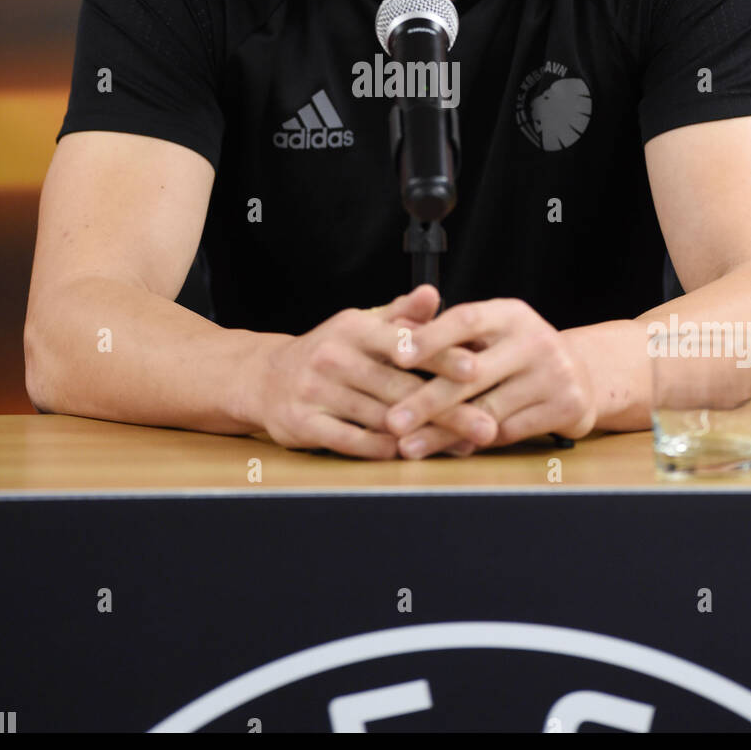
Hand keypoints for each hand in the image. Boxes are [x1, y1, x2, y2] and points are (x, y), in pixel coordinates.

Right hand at [250, 285, 498, 458]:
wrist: (265, 377)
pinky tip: (411, 455)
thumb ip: (401, 314)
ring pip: (380, 417)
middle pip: (400, 387)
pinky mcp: (303, 423)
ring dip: (424, 436)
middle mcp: (334, 356)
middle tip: (485, 425)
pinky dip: (383, 450)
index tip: (477, 370)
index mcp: (354, 328)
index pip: (406, 343)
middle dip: (447, 408)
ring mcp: (316, 391)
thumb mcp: (362, 325)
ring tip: (461, 446)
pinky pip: (352, 441)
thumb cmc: (331, 350)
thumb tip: (433, 294)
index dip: (442, 357)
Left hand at [384, 296, 596, 456]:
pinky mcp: (567, 407)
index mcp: (511, 314)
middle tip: (392, 421)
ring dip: (443, 433)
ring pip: (487, 411)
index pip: (467, 319)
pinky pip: (508, 431)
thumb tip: (396, 330)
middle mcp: (535, 339)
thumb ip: (445, 333)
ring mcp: (555, 374)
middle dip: (427, 400)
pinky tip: (449, 449)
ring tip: (409, 447)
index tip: (397, 357)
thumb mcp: (489, 334)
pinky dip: (475, 442)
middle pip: (473, 374)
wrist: (582, 375)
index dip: (431, 338)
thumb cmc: (516, 352)